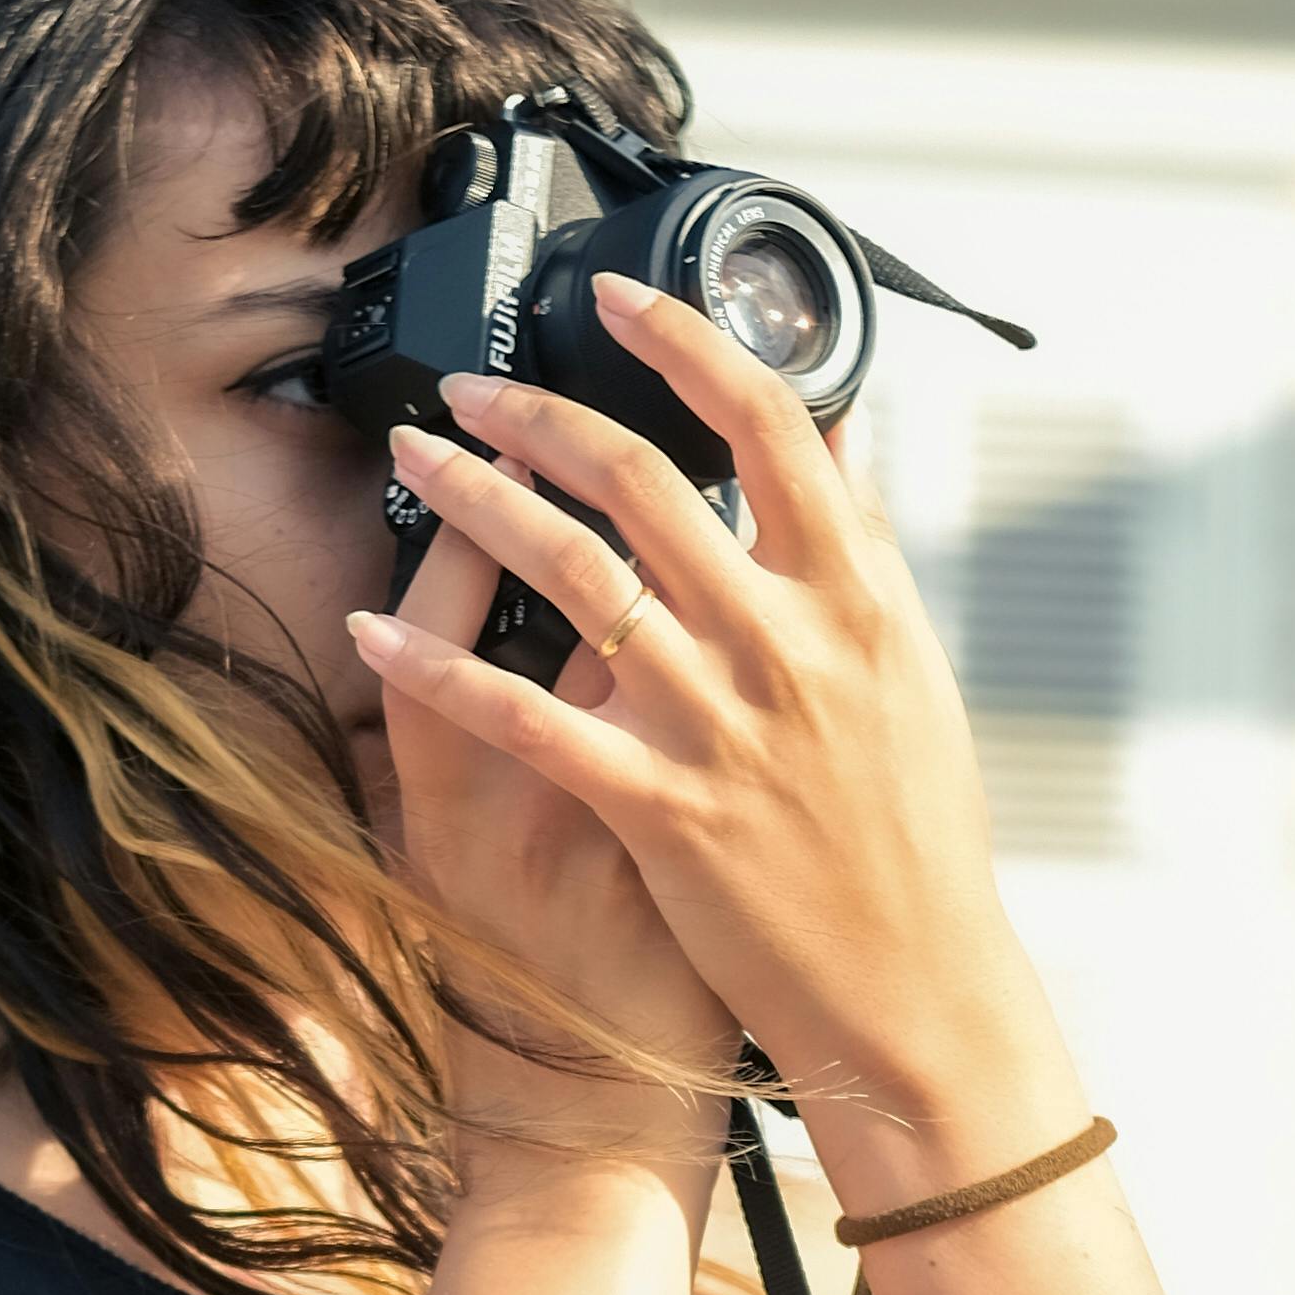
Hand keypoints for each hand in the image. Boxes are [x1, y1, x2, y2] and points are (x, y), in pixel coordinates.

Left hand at [346, 273, 1073, 1180]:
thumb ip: (864, 550)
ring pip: (574, 576)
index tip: (623, 302)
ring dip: (477, 504)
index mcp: (859, 598)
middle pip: (647, 481)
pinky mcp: (661, 810)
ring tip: (419, 458)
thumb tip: (840, 435)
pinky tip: (375, 633)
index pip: (773, 425)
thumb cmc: (919, 840)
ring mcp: (721, 725)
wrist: (918, 991)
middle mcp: (789, 644)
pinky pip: (524, 720)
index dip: (688, 343)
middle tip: (472, 386)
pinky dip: (439, 671)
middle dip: (540, 414)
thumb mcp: (914, 675)